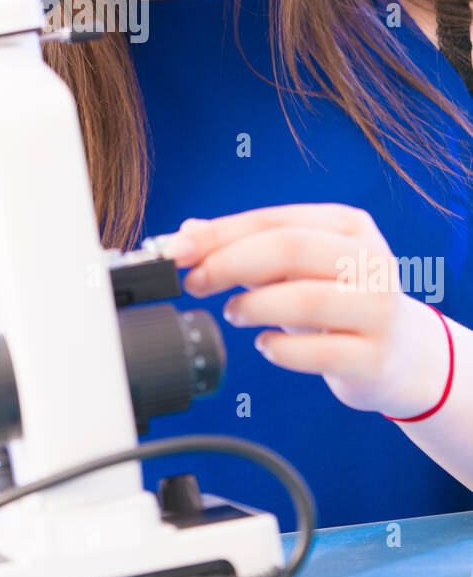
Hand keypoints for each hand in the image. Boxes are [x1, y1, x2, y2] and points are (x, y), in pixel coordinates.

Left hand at [159, 203, 449, 417]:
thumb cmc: (338, 301)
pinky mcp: (374, 357)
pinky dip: (280, 349)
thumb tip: (187, 232)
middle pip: (291, 249)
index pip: (275, 220)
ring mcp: (378, 310)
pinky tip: (265, 345)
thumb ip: (247, 247)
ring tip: (233, 312)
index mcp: (349, 226)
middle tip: (194, 281)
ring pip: (307, 299)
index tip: (175, 249)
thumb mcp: (298, 268)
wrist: (400, 354)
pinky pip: (319, 353)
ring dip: (254, 305)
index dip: (220, 233)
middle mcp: (371, 261)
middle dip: (229, 263)